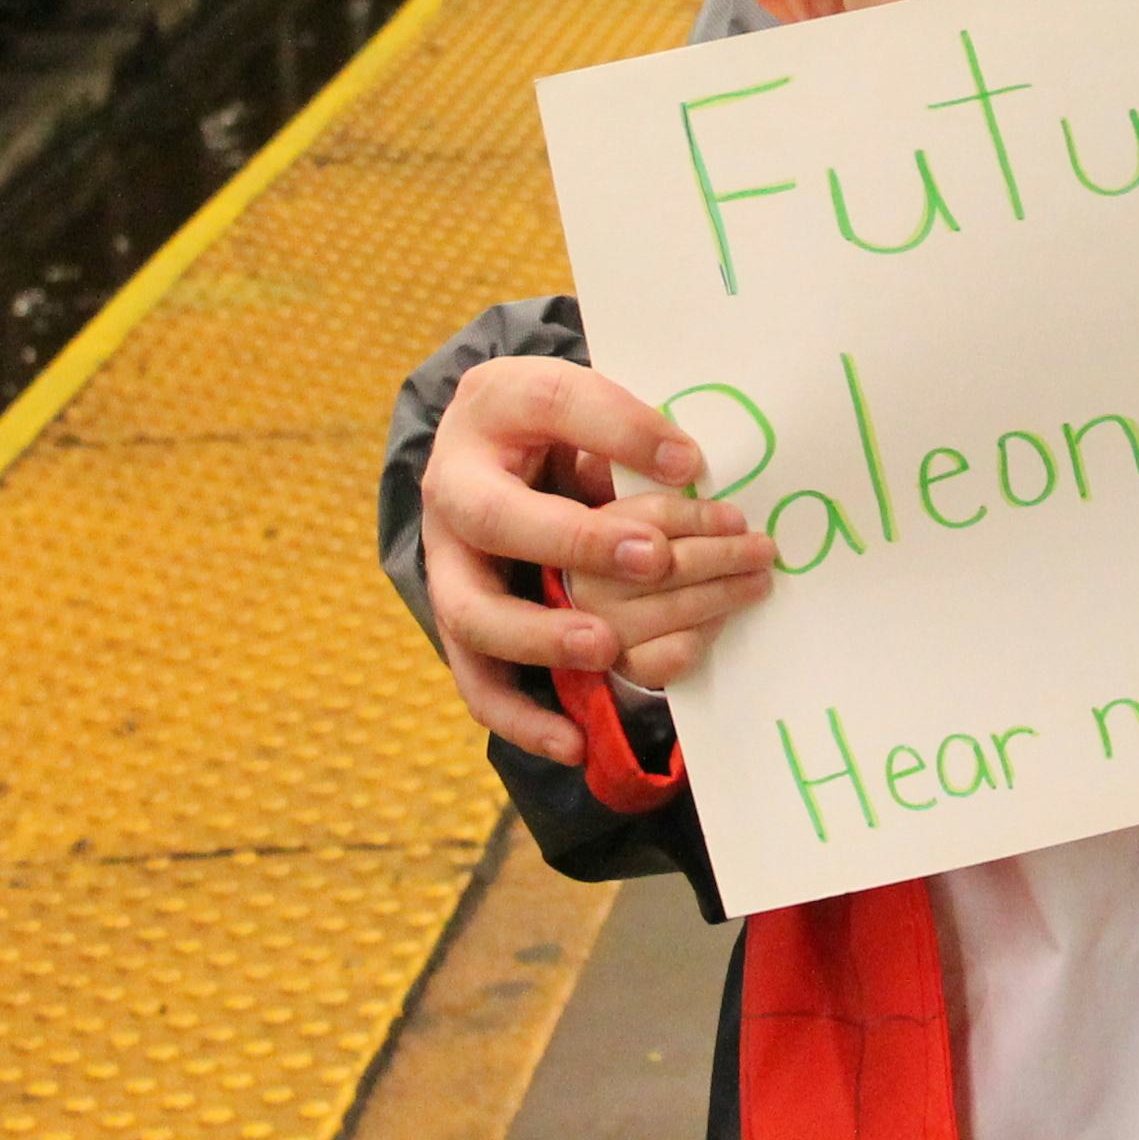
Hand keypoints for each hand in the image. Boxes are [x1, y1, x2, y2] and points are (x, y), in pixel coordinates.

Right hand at [420, 355, 766, 764]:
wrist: (492, 449)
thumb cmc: (555, 421)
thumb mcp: (587, 397)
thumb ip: (626, 425)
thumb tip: (684, 467)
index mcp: (493, 408)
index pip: (554, 405)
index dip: (618, 433)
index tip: (688, 465)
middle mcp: (456, 490)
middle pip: (495, 519)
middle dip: (575, 542)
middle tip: (653, 560)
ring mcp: (450, 562)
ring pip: (473, 613)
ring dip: (540, 636)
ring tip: (603, 648)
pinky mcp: (462, 623)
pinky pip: (478, 680)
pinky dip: (520, 717)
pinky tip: (571, 742)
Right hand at [561, 492, 781, 690]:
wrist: (599, 630)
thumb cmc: (634, 560)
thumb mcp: (638, 521)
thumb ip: (667, 504)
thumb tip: (711, 475)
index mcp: (595, 531)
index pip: (654, 516)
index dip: (702, 516)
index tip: (738, 519)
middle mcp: (593, 581)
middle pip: (672, 562)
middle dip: (728, 554)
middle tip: (764, 550)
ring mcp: (607, 627)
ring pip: (680, 607)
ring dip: (729, 592)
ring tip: (761, 581)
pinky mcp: (626, 666)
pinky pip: (678, 650)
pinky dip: (707, 633)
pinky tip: (722, 619)